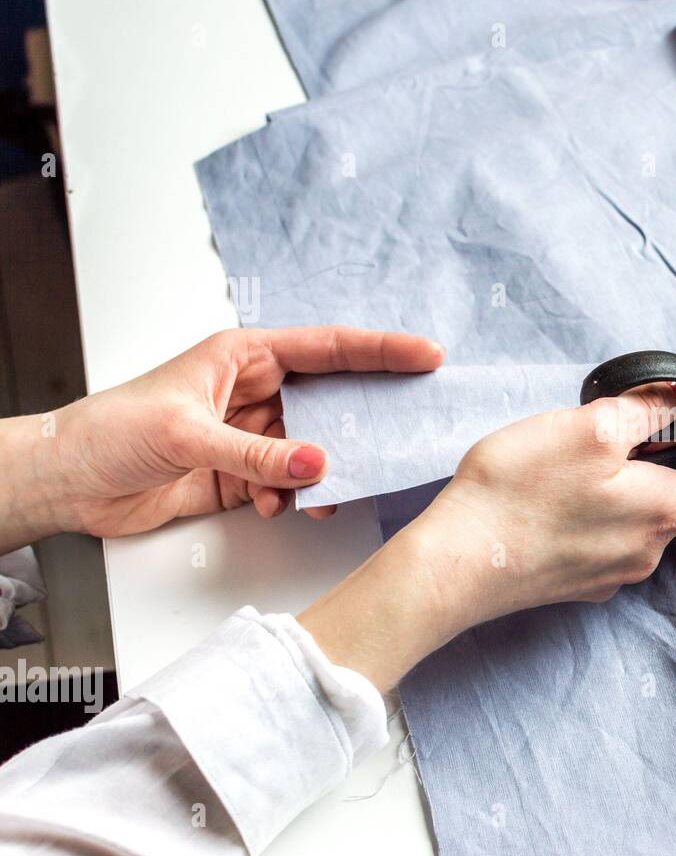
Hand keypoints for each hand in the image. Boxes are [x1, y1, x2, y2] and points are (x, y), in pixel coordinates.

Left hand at [0, 326, 442, 547]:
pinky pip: (290, 484)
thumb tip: (316, 464)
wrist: (69, 482)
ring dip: (322, 474)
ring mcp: (251, 435)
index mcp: (244, 356)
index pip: (327, 348)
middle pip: (331, 399)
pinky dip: (293, 499)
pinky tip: (277, 507)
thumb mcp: (186, 435)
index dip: (380, 351)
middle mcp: (254, 392)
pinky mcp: (243, 475)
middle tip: (398, 431)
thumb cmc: (110, 431)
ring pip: (313, 449)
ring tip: (323, 492)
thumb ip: (257, 455)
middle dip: (361, 421)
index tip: (425, 355)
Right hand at [299, 382, 675, 689]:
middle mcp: (646, 555)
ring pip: (632, 531)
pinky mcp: (572, 589)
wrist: (456, 564)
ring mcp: (609, 578)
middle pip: (673, 513)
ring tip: (565, 478)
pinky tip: (546, 509)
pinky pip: (596, 550)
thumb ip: (643, 412)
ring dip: (613, 502)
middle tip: (603, 450)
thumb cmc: (522, 491)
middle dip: (650, 479)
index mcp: (663, 514)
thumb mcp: (587, 426)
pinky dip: (582, 527)